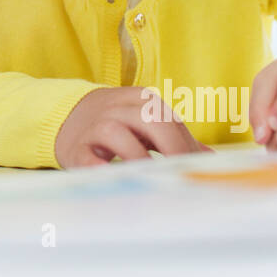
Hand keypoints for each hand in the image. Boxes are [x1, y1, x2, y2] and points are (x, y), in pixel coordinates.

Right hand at [54, 86, 213, 166]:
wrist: (67, 118)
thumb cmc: (118, 125)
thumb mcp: (145, 123)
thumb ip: (174, 137)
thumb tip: (208, 157)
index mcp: (139, 99)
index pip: (169, 119)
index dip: (186, 144)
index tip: (197, 167)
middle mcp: (117, 108)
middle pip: (149, 119)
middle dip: (171, 147)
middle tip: (181, 171)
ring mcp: (95, 126)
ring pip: (116, 133)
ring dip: (137, 156)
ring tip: (152, 176)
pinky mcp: (76, 147)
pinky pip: (86, 156)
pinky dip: (98, 166)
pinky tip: (112, 177)